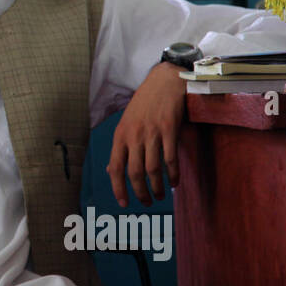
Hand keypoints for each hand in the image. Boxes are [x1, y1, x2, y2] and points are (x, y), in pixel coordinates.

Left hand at [106, 61, 185, 207]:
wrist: (164, 81)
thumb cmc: (144, 104)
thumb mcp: (126, 123)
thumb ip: (120, 147)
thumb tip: (111, 171)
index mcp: (120, 136)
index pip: (115, 168)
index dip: (118, 189)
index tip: (124, 204)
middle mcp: (134, 136)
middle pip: (135, 173)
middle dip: (140, 193)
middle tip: (147, 203)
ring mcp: (152, 133)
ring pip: (153, 169)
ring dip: (158, 187)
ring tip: (161, 196)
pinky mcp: (169, 130)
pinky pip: (170, 159)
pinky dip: (173, 174)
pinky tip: (174, 182)